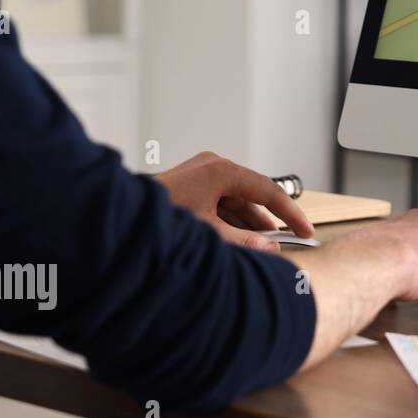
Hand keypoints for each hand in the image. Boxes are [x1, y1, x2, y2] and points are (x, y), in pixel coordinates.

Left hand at [154, 152, 314, 252]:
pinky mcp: (189, 188)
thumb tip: (270, 249)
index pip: (268, 191)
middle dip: (266, 224)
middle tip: (283, 245)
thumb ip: (245, 242)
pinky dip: (230, 224)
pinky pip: (220, 205)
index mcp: (220, 170)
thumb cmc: (154, 220)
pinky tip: (238, 243)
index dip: (290, 214)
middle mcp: (211, 168)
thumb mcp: (208, 234)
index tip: (306, 231)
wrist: (112, 219)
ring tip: (260, 249)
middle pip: (252, 197)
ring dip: (247, 226)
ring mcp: (199, 176)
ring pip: (235, 203)